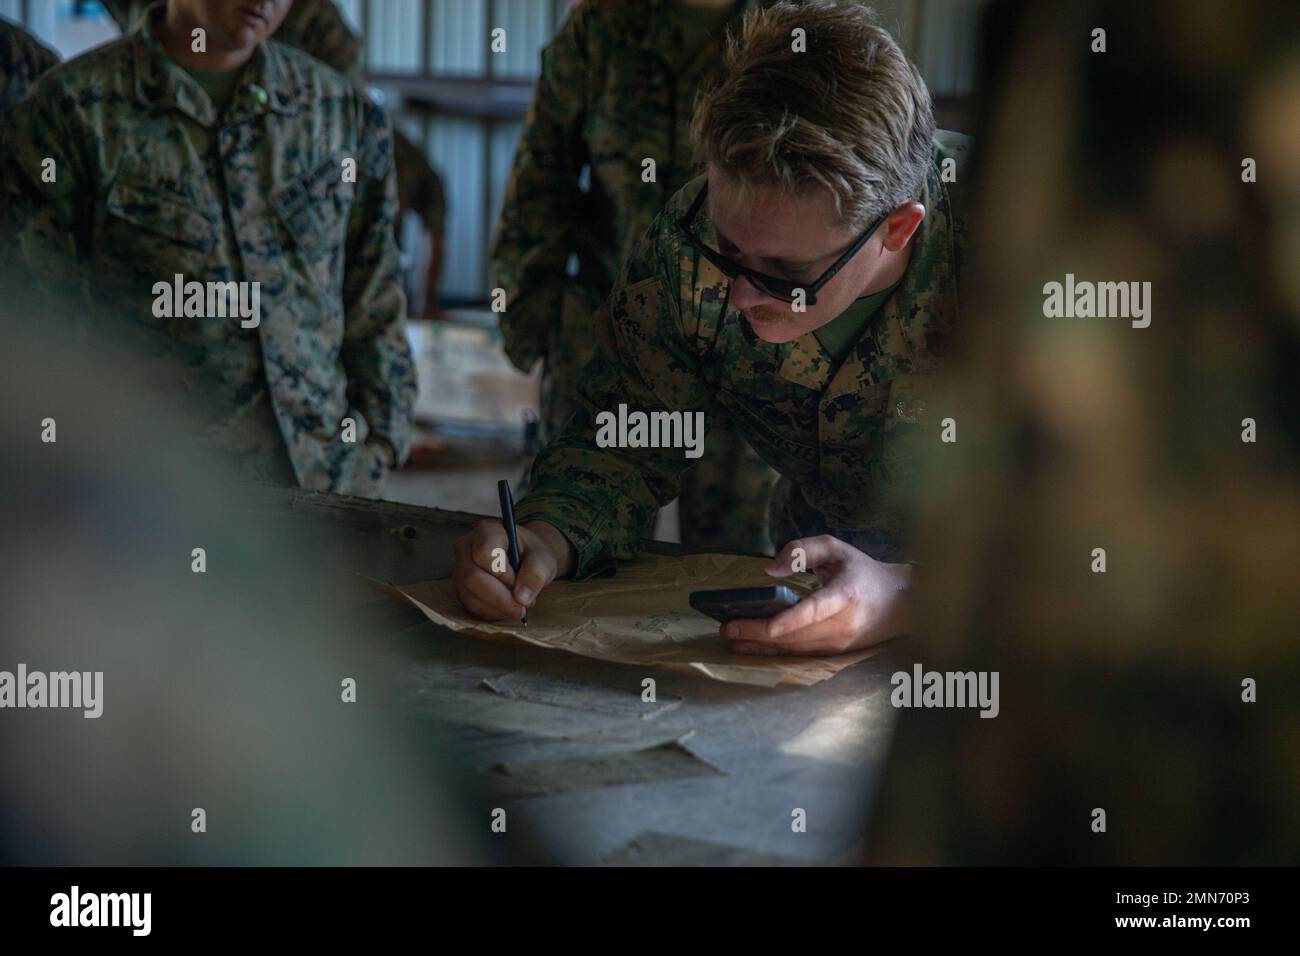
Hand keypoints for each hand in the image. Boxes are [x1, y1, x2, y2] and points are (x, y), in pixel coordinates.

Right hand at [452, 519, 575, 620]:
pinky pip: (469, 605)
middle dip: (499, 598)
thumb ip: (535, 574)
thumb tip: (521, 598)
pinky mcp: (461, 587)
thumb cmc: (532, 554)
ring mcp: (460, 568)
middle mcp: (467, 547)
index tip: (518, 584)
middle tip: (521, 606)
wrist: (527, 559)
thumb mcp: (543, 560)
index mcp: (488, 531)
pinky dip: (490, 612)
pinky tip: (505, 607)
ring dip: (496, 608)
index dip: (502, 574)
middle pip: (472, 577)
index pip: (484, 554)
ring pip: (469, 595)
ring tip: (516, 605)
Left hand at [723, 536, 914, 655]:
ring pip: (795, 649)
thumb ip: (803, 549)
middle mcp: (843, 624)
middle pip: (796, 635)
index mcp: (846, 595)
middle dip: (758, 634)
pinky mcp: (836, 653)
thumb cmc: (863, 572)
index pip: (816, 610)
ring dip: (762, 646)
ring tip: (733, 639)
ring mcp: (840, 643)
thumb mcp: (837, 548)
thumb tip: (770, 569)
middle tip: (727, 628)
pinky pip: (801, 654)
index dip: (792, 620)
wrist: (901, 603)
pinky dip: (775, 651)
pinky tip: (754, 647)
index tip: (768, 626)